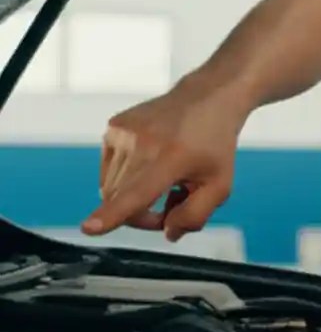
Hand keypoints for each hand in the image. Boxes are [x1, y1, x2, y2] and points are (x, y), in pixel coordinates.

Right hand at [82, 79, 248, 240]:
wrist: (208, 98)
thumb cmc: (214, 143)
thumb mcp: (220, 185)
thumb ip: (195, 216)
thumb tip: (167, 232)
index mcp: (171, 157)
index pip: (137, 193)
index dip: (111, 215)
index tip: (89, 228)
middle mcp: (143, 142)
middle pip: (121, 201)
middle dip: (142, 215)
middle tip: (171, 205)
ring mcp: (124, 131)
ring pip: (110, 188)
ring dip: (133, 196)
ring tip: (164, 181)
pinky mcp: (113, 126)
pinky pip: (108, 170)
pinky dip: (126, 177)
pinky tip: (150, 164)